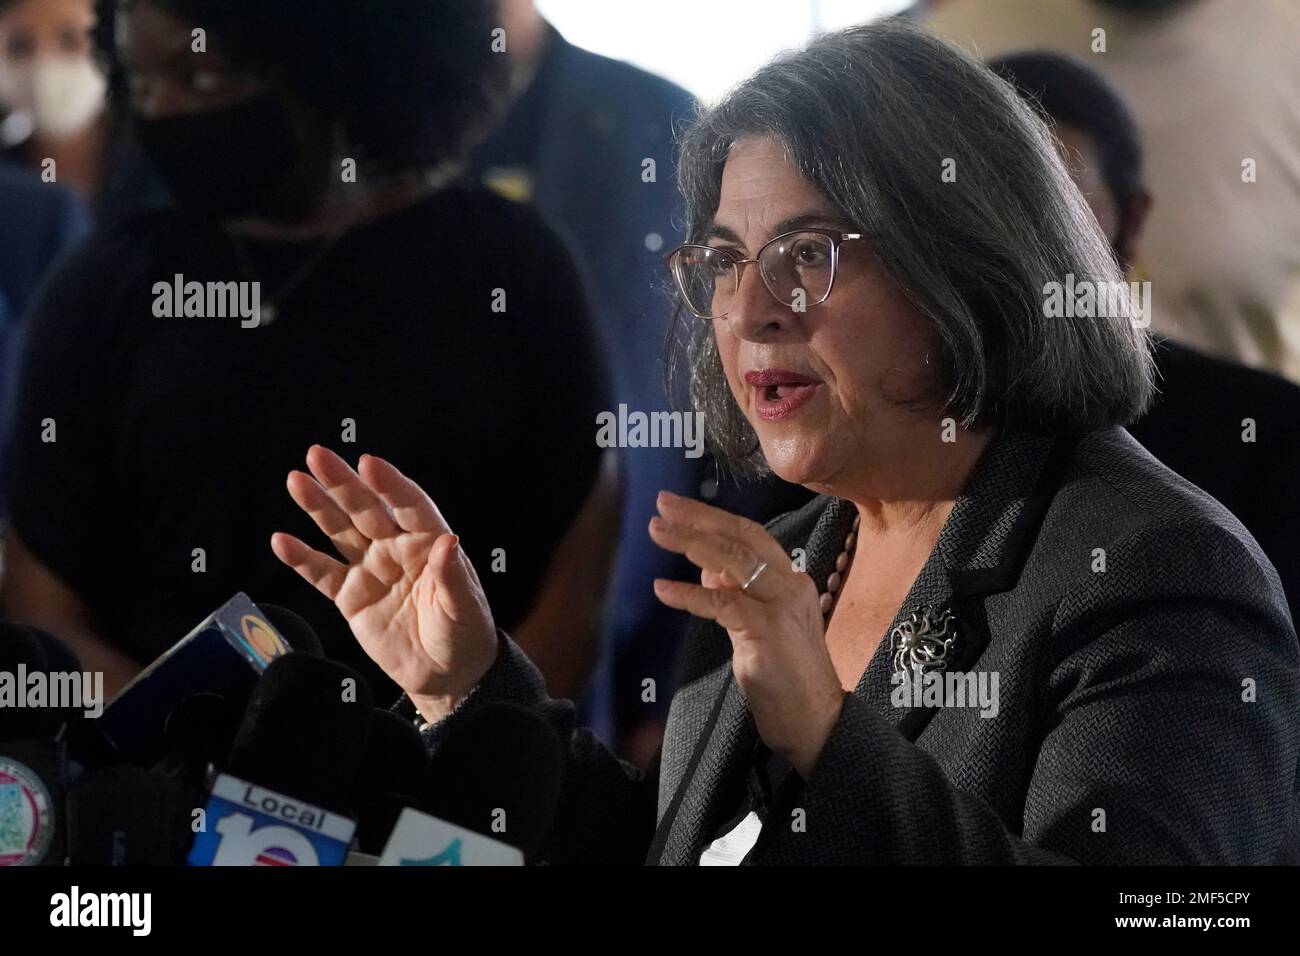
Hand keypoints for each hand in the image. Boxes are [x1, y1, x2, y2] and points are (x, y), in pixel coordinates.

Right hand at [270, 445, 497, 722]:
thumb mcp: (463, 608)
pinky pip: (323, 574)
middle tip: (318, 454)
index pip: (408, 504)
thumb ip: (452, 577)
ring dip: (318, 507)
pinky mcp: (351, 597)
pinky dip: (302, 558)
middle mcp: (397, 548)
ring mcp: (371, 569)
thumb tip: (450, 541)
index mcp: (429, 543)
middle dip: (342, 482)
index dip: (389, 484)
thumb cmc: (464, 634)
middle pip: (366, 509)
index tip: (368, 462)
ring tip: (296, 480)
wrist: (446, 676)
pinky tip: (281, 540)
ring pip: (340, 532)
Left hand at [648, 491, 843, 777]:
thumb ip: (737, 595)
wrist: (816, 721)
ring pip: (733, 561)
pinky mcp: (768, 631)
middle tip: (661, 504)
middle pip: (741, 537)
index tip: (677, 505)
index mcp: (791, 580)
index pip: (750, 535)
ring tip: (657, 532)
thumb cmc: (786, 678)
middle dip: (698, 518)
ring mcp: (782, 606)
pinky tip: (663, 589)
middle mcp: (791, 585)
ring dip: (690, 543)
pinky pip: (722, 604)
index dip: (712, 517)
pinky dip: (689, 594)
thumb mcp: (758, 627)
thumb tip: (707, 570)